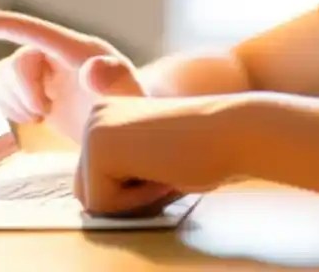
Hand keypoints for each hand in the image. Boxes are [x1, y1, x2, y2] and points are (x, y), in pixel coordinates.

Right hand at [0, 0, 144, 142]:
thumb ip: (118, 85)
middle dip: (20, 94)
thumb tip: (92, 70)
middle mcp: (53, 53)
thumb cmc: (137, 109)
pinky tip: (36, 116)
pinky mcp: (31, 87)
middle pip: (11, 63)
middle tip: (45, 114)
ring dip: (14, 103)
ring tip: (45, 116)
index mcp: (75, 47)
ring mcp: (41, 69)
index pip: (22, 27)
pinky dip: (9, 108)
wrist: (133, 122)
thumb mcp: (134, 101)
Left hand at [76, 94, 250, 215]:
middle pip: (87, 191)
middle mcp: (94, 116)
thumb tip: (94, 202)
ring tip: (163, 168)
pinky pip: (103, 204)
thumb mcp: (153, 157)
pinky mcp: (99, 148)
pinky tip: (162, 170)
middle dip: (126, 196)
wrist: (232, 133)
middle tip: (165, 168)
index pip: (98, 180)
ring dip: (132, 199)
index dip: (134, 189)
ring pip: (93, 200)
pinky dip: (136, 200)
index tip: (166, 162)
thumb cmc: (205, 150)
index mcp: (107, 115)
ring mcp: (93, 129)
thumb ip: (123, 170)